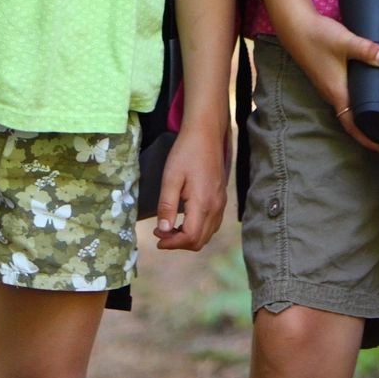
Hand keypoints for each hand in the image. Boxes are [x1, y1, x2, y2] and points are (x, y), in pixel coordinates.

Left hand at [153, 123, 228, 250]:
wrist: (206, 134)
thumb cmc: (186, 153)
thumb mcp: (170, 178)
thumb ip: (167, 206)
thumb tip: (164, 230)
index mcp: (203, 203)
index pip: (190, 237)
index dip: (172, 243)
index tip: (156, 236)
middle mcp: (216, 207)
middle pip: (200, 241)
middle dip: (179, 243)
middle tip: (161, 232)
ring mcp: (221, 203)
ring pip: (208, 234)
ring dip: (189, 237)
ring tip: (171, 226)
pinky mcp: (221, 198)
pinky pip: (213, 224)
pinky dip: (199, 229)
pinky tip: (186, 219)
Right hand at [278, 8, 378, 153]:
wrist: (296, 26)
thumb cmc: (317, 37)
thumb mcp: (346, 42)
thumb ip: (367, 50)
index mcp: (337, 93)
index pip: (353, 126)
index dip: (368, 140)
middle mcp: (332, 94)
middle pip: (352, 121)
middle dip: (370, 131)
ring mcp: (329, 86)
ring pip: (349, 108)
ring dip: (364, 116)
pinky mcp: (329, 77)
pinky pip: (346, 96)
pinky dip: (358, 101)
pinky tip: (369, 94)